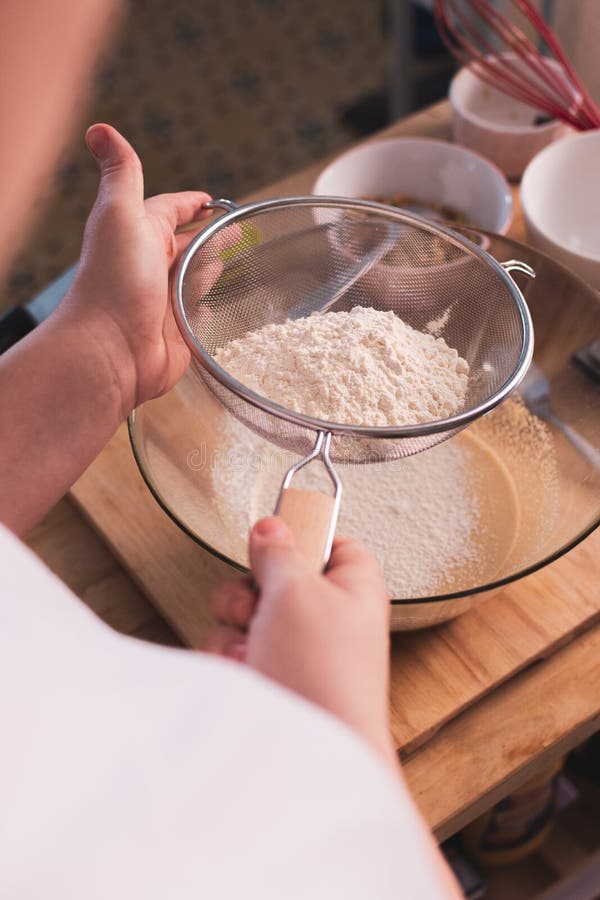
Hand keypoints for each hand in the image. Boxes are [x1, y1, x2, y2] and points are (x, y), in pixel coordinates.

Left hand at [62, 123, 214, 417]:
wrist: (111, 349)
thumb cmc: (115, 280)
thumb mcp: (119, 214)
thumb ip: (121, 173)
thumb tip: (99, 128)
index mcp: (140, 233)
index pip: (171, 210)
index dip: (194, 203)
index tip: (215, 200)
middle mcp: (151, 266)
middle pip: (188, 245)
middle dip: (212, 236)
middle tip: (242, 231)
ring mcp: (166, 300)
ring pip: (196, 278)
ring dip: (214, 269)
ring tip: (242, 260)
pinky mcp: (180, 332)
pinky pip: (199, 316)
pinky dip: (210, 308)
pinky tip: (223, 305)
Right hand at [207, 518, 395, 766]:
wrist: (308, 755)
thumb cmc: (323, 675)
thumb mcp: (298, 592)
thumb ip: (279, 552)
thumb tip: (271, 527)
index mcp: (352, 587)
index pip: (330, 542)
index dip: (301, 537)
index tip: (278, 540)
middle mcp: (325, 616)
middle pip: (273, 576)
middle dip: (250, 591)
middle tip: (258, 608)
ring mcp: (294, 649)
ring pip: (244, 613)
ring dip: (236, 628)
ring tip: (255, 652)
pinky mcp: (268, 677)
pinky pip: (232, 649)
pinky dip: (232, 659)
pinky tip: (248, 676)